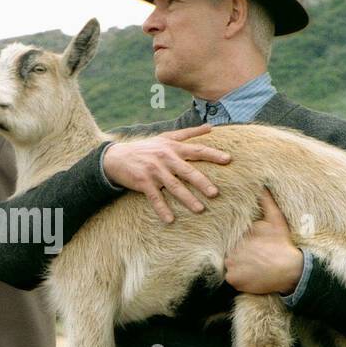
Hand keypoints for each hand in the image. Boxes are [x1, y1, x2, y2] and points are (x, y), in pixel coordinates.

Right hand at [102, 124, 232, 222]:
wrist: (117, 157)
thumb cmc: (146, 148)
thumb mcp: (166, 137)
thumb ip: (188, 133)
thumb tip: (210, 127)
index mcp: (173, 148)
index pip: (197, 150)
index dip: (213, 154)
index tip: (228, 160)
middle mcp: (165, 158)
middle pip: (188, 171)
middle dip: (202, 182)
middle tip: (215, 193)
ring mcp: (154, 171)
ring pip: (174, 186)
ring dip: (187, 199)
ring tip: (199, 209)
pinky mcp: (143, 182)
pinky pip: (155, 198)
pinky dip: (162, 209)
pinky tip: (170, 220)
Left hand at [224, 188, 303, 294]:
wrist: (291, 269)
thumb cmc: (283, 244)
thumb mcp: (276, 220)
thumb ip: (266, 202)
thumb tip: (262, 186)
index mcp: (238, 234)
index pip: (231, 237)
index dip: (240, 242)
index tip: (250, 245)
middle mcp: (230, 249)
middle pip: (230, 251)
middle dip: (238, 253)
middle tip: (253, 256)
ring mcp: (231, 265)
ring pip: (230, 265)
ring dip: (238, 266)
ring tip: (253, 265)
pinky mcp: (234, 280)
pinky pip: (232, 279)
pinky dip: (240, 278)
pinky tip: (252, 274)